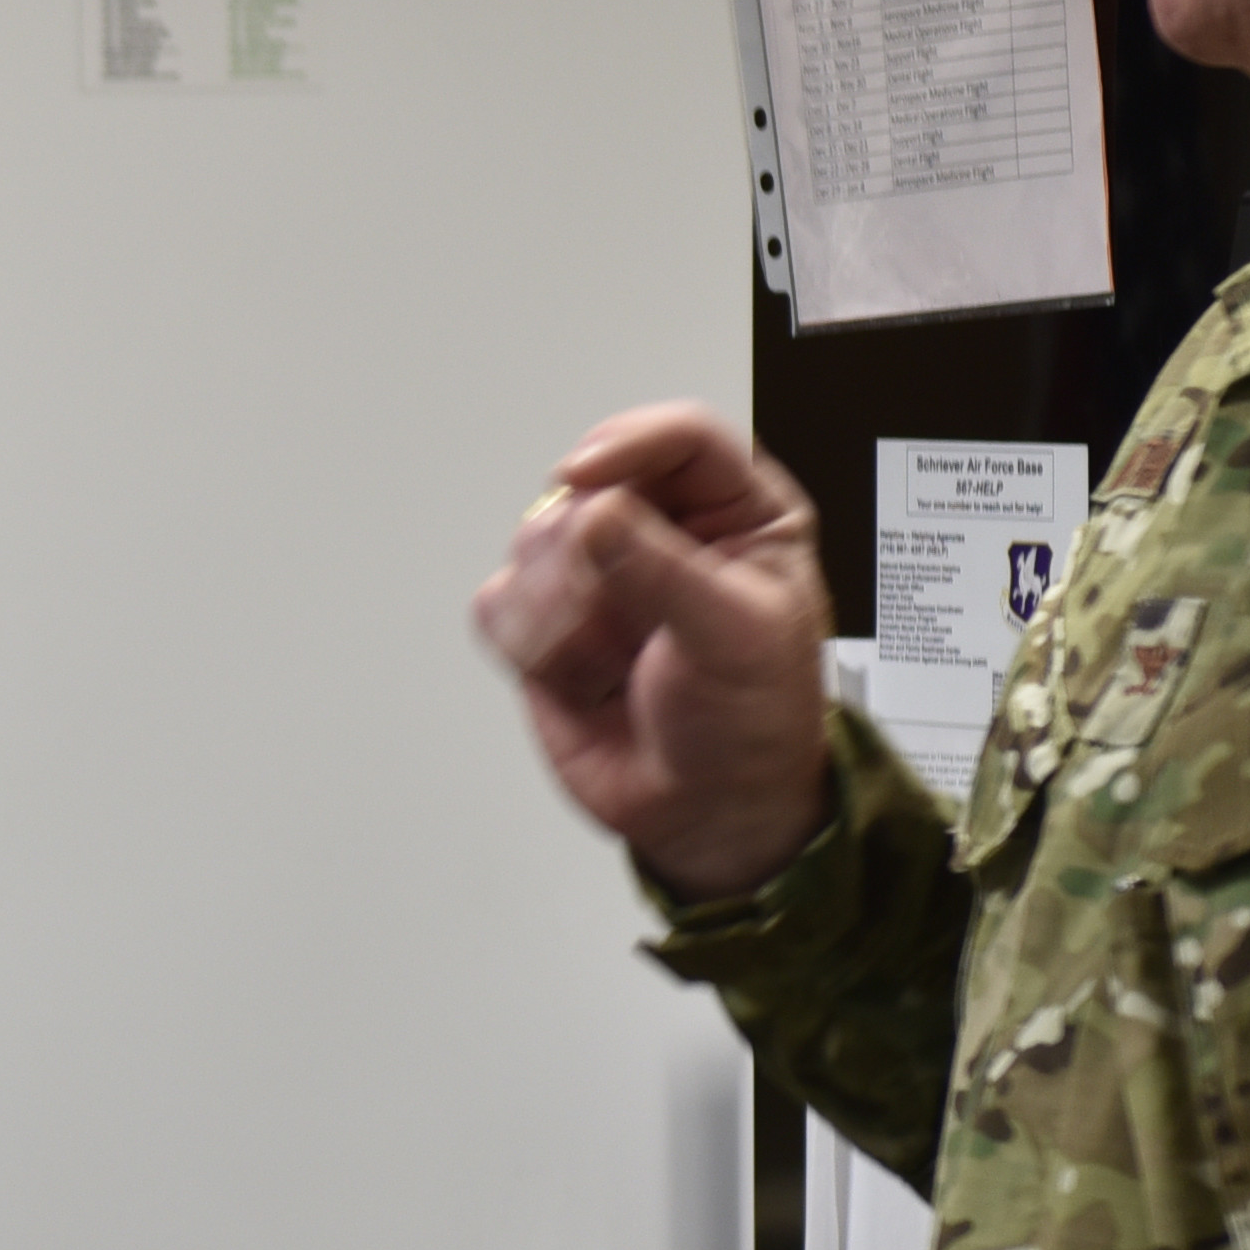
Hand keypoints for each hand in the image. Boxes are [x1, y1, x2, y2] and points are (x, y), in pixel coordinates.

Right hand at [470, 403, 835, 900]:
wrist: (709, 811)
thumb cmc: (754, 724)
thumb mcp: (737, 639)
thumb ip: (664, 571)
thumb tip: (594, 515)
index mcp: (733, 512)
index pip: (677, 438)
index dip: (625, 447)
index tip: (584, 481)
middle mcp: (659, 529)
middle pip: (581, 492)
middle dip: (591, 570)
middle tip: (632, 626)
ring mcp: (594, 572)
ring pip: (529, 545)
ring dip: (565, 620)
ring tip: (618, 663)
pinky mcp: (542, 620)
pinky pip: (496, 603)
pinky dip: (531, 647)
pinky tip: (582, 677)